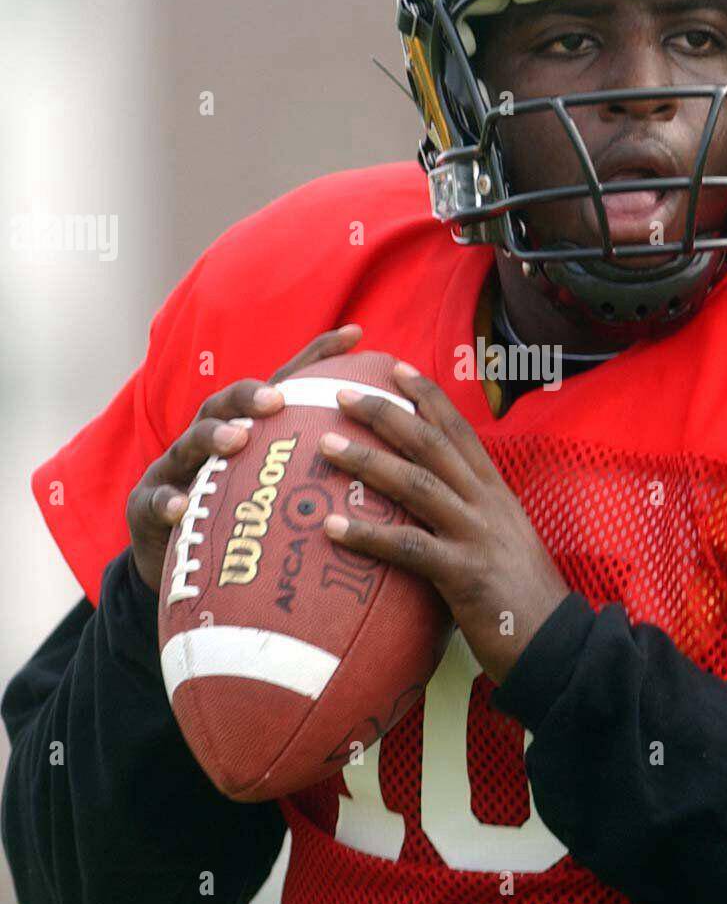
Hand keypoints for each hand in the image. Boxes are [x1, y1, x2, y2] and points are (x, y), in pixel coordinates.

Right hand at [126, 324, 362, 592]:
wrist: (177, 567)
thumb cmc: (242, 523)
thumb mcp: (282, 494)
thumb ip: (326, 472)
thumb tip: (402, 461)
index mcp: (247, 430)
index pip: (284, 386)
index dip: (317, 356)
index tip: (356, 336)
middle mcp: (209, 439)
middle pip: (228, 402)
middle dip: (251, 395)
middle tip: (277, 399)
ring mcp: (176, 470)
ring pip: (189, 442)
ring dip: (212, 437)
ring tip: (236, 441)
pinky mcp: (148, 510)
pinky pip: (155, 502)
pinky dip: (168, 501)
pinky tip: (182, 506)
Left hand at [320, 362, 568, 683]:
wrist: (559, 643)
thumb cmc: (523, 597)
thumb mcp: (503, 540)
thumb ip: (470, 517)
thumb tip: (430, 509)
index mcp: (495, 492)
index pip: (459, 430)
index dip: (427, 397)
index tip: (395, 368)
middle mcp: (487, 504)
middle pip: (432, 444)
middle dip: (387, 413)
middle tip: (342, 393)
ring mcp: (476, 536)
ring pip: (417, 485)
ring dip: (368, 462)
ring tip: (326, 446)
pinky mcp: (464, 575)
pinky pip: (408, 548)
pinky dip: (367, 535)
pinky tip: (331, 527)